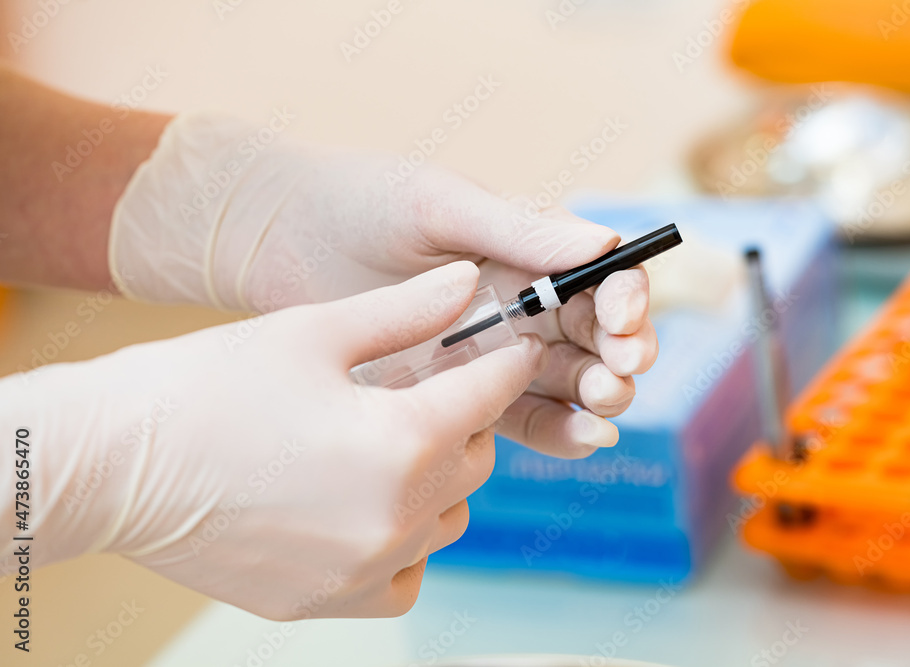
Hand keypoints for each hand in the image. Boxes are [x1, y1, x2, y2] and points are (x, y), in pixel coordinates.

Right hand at [2, 262, 545, 618]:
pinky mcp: (326, 602)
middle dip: (465, 418)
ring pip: (445, 519)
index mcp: (399, 443)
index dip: (507, 366)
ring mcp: (361, 571)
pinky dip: (404, 540)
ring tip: (391, 443)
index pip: (489, 397)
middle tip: (431, 388)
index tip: (516, 350)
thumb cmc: (203, 389)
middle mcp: (393, 519)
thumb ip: (406, 311)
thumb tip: (467, 282)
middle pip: (475, 461)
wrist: (111, 467)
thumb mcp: (313, 331)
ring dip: (438, 478)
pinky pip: (404, 576)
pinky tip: (369, 505)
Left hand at [110, 113, 658, 456]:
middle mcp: (520, 300)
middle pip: (595, 337)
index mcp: (527, 247)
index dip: (624, 299)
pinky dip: (559, 430)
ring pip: (568, 382)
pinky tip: (579, 437)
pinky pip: (522, 415)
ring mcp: (491, 350)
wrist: (279, 240)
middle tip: (615, 373)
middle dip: (619, 357)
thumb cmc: (360, 202)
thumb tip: (605, 242)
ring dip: (597, 398)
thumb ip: (519, 229)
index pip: (600, 277)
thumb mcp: (440, 204)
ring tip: (599, 406)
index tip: (620, 318)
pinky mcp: (458, 390)